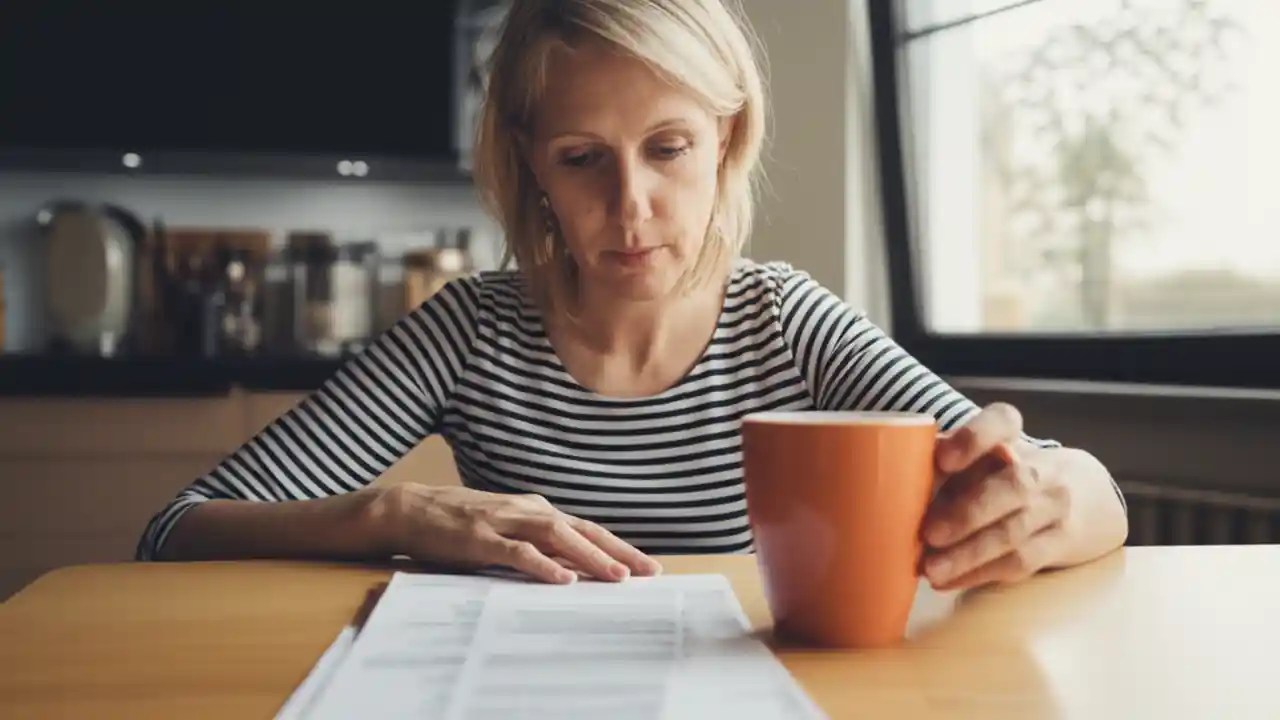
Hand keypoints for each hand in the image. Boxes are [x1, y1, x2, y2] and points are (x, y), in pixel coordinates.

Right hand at [366, 484, 662, 583]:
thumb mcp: (505, 530)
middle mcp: (528, 511)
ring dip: (590, 557)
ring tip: (618, 577)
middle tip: (649, 573)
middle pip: (583, 530)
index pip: (587, 529)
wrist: (409, 509)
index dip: (618, 546)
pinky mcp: (480, 537)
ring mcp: (505, 522)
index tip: (647, 566)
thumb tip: (571, 568)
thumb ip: (536, 545)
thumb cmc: (459, 523)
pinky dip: (543, 564)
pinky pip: (518, 551)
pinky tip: (563, 578)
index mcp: (536, 510)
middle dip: (619, 551)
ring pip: (558, 537)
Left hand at [920, 403, 1071, 590]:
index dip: (974, 437)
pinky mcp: (1059, 544)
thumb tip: (889, 483)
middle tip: (928, 533)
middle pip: (1014, 485)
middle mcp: (1041, 469)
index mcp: (1013, 438)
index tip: (942, 458)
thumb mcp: (982, 459)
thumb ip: (943, 466)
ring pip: (1015, 531)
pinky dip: (979, 574)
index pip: (1002, 422)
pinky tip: (949, 581)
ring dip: (969, 554)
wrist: (1086, 496)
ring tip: (930, 569)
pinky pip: (1020, 562)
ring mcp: (1055, 508)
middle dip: (968, 512)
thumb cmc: (1006, 475)